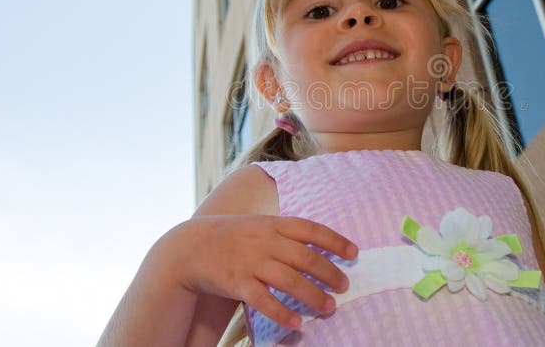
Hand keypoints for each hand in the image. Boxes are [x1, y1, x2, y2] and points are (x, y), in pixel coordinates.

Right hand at [171, 215, 358, 329]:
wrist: (190, 247)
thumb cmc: (233, 236)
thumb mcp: (260, 225)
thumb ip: (285, 234)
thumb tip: (319, 248)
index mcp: (274, 224)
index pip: (311, 229)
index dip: (335, 240)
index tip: (354, 253)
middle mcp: (265, 241)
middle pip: (306, 258)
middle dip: (330, 273)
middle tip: (344, 287)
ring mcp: (251, 262)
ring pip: (290, 281)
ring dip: (313, 296)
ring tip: (329, 308)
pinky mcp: (237, 283)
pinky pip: (264, 300)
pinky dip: (282, 312)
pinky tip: (297, 322)